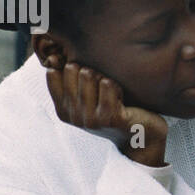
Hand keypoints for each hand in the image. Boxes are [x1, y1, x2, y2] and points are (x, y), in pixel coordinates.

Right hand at [43, 60, 167, 164]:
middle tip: (104, 90)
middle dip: (91, 71)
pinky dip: (118, 87)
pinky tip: (122, 101)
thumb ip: (68, 80)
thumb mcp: (86, 98)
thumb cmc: (113, 110)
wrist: (141, 136)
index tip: (88, 80)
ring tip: (113, 95)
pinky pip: (107, 84)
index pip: (53, 73)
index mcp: (63, 111)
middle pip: (72, 69)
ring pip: (88, 74)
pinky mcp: (110, 118)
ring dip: (105, 78)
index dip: (72, 66)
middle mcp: (74, 117)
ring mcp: (91, 119)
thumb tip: (52, 57)